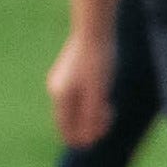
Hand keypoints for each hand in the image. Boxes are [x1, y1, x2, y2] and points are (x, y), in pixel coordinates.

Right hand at [48, 32, 111, 150]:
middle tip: (108, 119)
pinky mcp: (69, 72)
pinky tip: (103, 96)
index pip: (66, 128)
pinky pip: (77, 96)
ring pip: (74, 108)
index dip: (81, 138)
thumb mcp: (98, 92)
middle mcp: (57, 89)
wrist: (94, 28)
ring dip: (90, 114)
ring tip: (108, 107)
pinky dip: (89, 102)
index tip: (98, 138)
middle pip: (69, 119)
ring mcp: (61, 80)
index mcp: (61, 96)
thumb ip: (92, 116)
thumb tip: (88, 138)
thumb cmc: (98, 61)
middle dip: (87, 125)